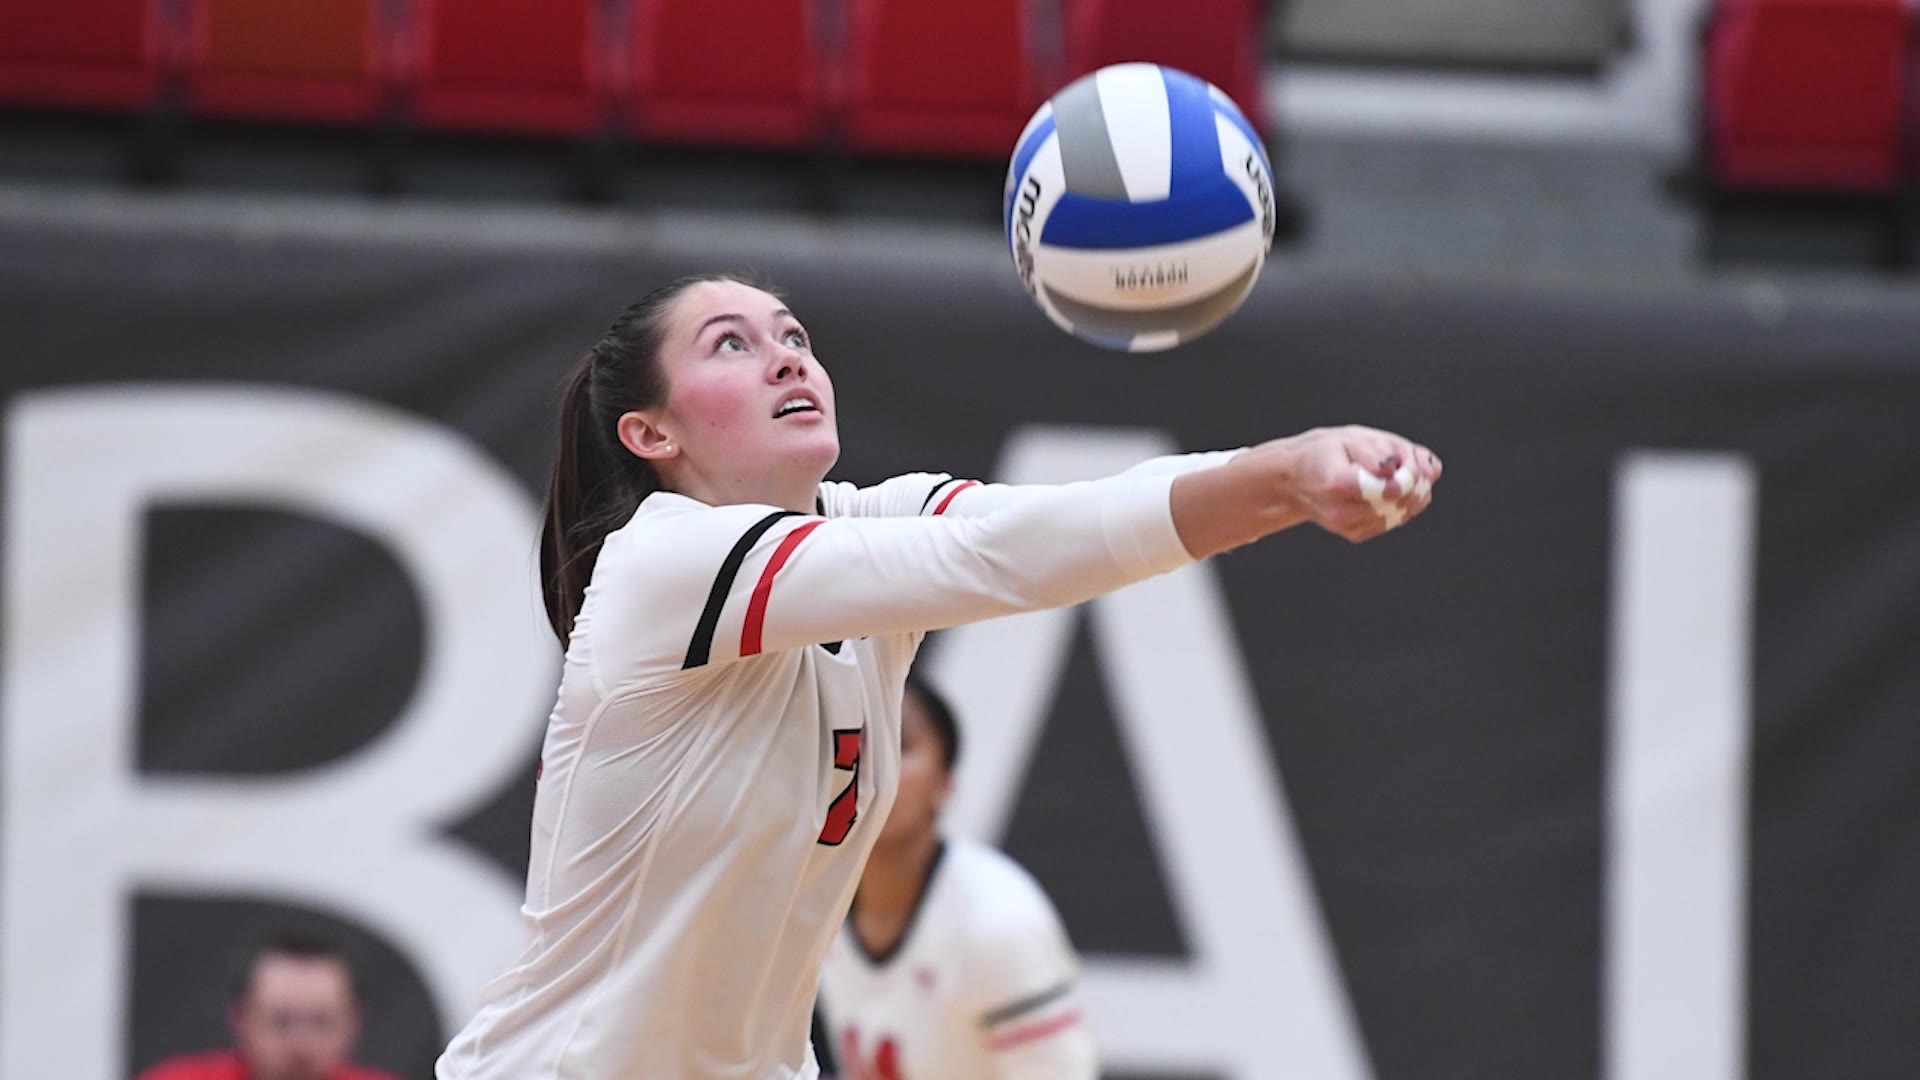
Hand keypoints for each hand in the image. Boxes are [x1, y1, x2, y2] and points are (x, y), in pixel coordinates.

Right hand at [1248, 425, 1441, 543]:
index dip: (1409, 475)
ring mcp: (1346, 526)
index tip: (1408, 461)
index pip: (1389, 487)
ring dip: (1413, 495)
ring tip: (1406, 475)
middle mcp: (1340, 511)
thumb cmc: (1324, 452)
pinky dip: (1403, 505)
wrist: (1293, 478)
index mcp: (1337, 482)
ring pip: (1399, 514)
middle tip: (1414, 465)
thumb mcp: (1352, 438)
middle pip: (1398, 502)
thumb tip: (1425, 471)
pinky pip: (1392, 521)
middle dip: (1416, 483)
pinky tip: (1396, 489)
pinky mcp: (1353, 534)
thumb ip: (1390, 451)